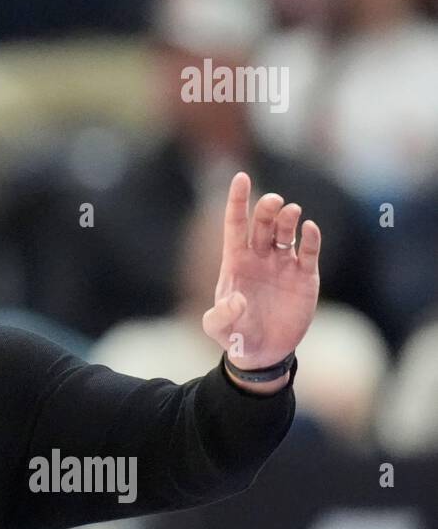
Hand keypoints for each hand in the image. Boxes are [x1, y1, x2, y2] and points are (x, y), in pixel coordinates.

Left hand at [202, 172, 320, 369]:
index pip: (235, 223)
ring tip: (291, 212)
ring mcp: (283, 264)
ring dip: (288, 219)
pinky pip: (308, 252)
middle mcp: (259, 256)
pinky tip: (309, 229)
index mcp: (235, 260)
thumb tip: (237, 300)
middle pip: (262, 223)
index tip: (241, 176)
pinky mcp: (305, 276)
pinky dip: (310, 239)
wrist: (263, 352)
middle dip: (267, 209)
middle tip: (274, 202)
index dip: (238, 200)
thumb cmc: (235, 335)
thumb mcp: (218, 328)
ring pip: (285, 232)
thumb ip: (220, 315)